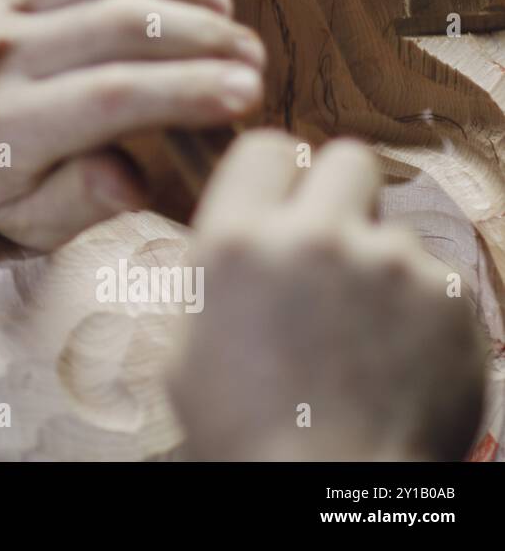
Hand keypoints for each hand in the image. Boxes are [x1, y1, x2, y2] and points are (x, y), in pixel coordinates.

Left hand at [0, 0, 264, 249]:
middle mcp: (2, 53)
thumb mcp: (24, 218)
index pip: (113, 96)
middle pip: (121, 23)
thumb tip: (130, 178)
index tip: (247, 94)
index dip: (187, 90)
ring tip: (223, 12)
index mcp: (10, 125)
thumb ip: (81, 204)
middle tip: (251, 58)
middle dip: (203, 38)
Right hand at [168, 130, 485, 459]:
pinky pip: (434, 278)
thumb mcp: (188, 343)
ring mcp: (391, 264)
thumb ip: (220, 275)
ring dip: (379, 263)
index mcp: (237, 242)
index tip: (281, 193)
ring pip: (392, 229)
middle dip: (341, 192)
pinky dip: (418, 307)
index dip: (276, 170)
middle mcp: (316, 236)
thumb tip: (240, 241)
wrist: (326, 490)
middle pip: (347, 159)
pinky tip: (395, 354)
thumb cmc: (243, 429)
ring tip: (362, 329)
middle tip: (332, 240)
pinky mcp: (449, 300)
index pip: (265, 147)